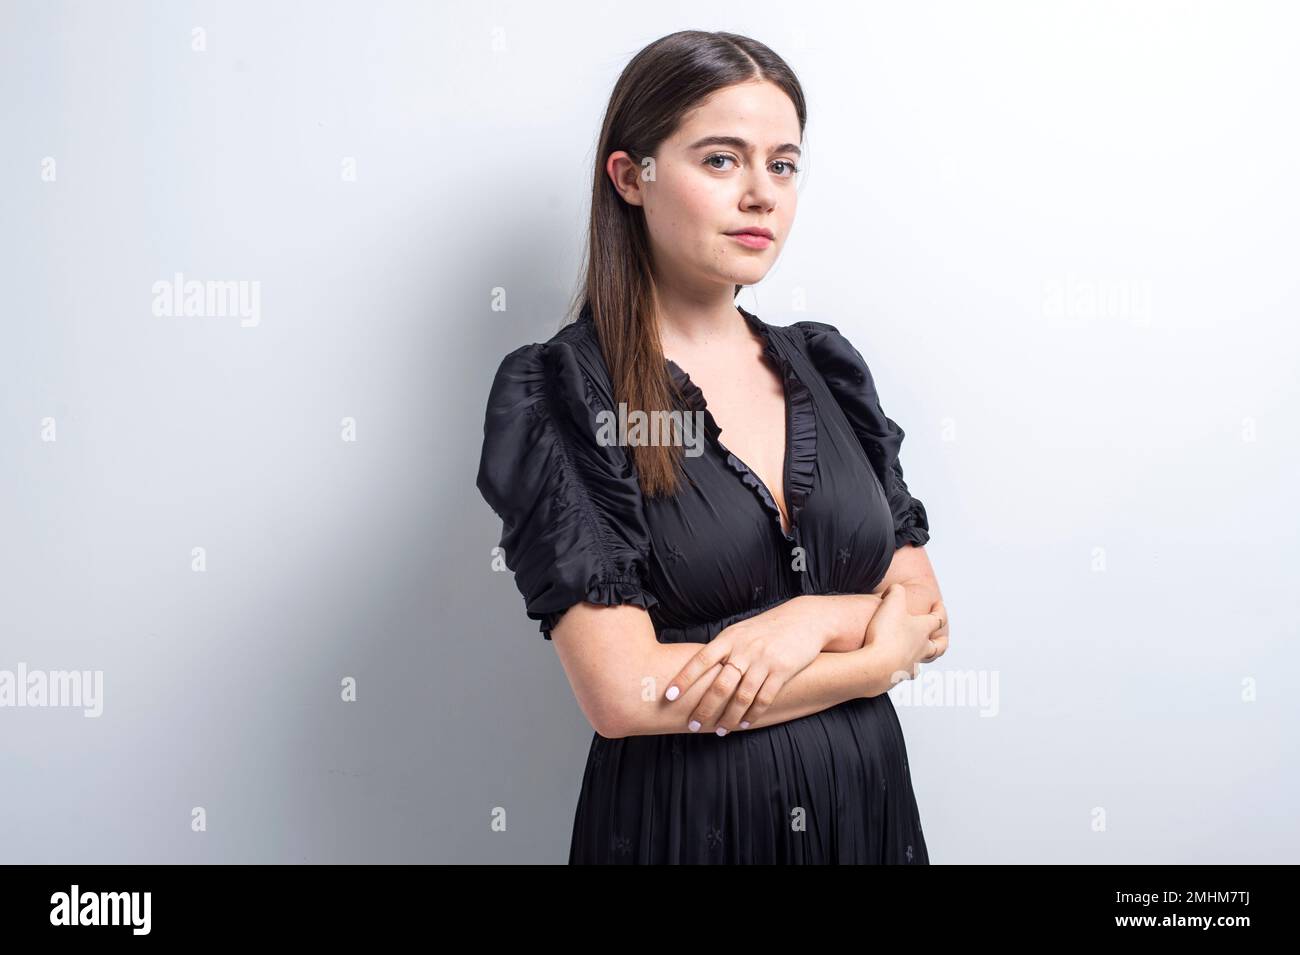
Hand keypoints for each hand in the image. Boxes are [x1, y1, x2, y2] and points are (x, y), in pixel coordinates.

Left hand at [663, 596, 826, 734]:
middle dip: (704, 708)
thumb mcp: (740, 631)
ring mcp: (763, 660)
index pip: (701, 660)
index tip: (669, 695)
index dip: (684, 678)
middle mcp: (744, 649)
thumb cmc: (766, 628)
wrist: (804, 619)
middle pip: (719, 685)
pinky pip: (764, 698)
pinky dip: (752, 714)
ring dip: (729, 717)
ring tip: (720, 730)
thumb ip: (723, 649)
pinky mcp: (782, 670)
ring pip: (741, 696)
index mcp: (729, 638)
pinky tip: (744, 723)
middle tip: (693, 725)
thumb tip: (699, 670)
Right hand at [866, 583, 945, 685]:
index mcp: (922, 630)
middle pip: (939, 647)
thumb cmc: (886, 635)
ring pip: (922, 662)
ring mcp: (910, 665)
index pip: (938, 619)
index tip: (939, 604)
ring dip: (924, 658)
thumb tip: (894, 590)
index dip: (940, 610)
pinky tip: (896, 668)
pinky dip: (903, 669)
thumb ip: (896, 590)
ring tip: (920, 655)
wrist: (876, 666)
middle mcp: (921, 649)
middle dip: (942, 641)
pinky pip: (904, 674)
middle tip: (943, 638)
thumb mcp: (892, 602)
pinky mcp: (897, 677)